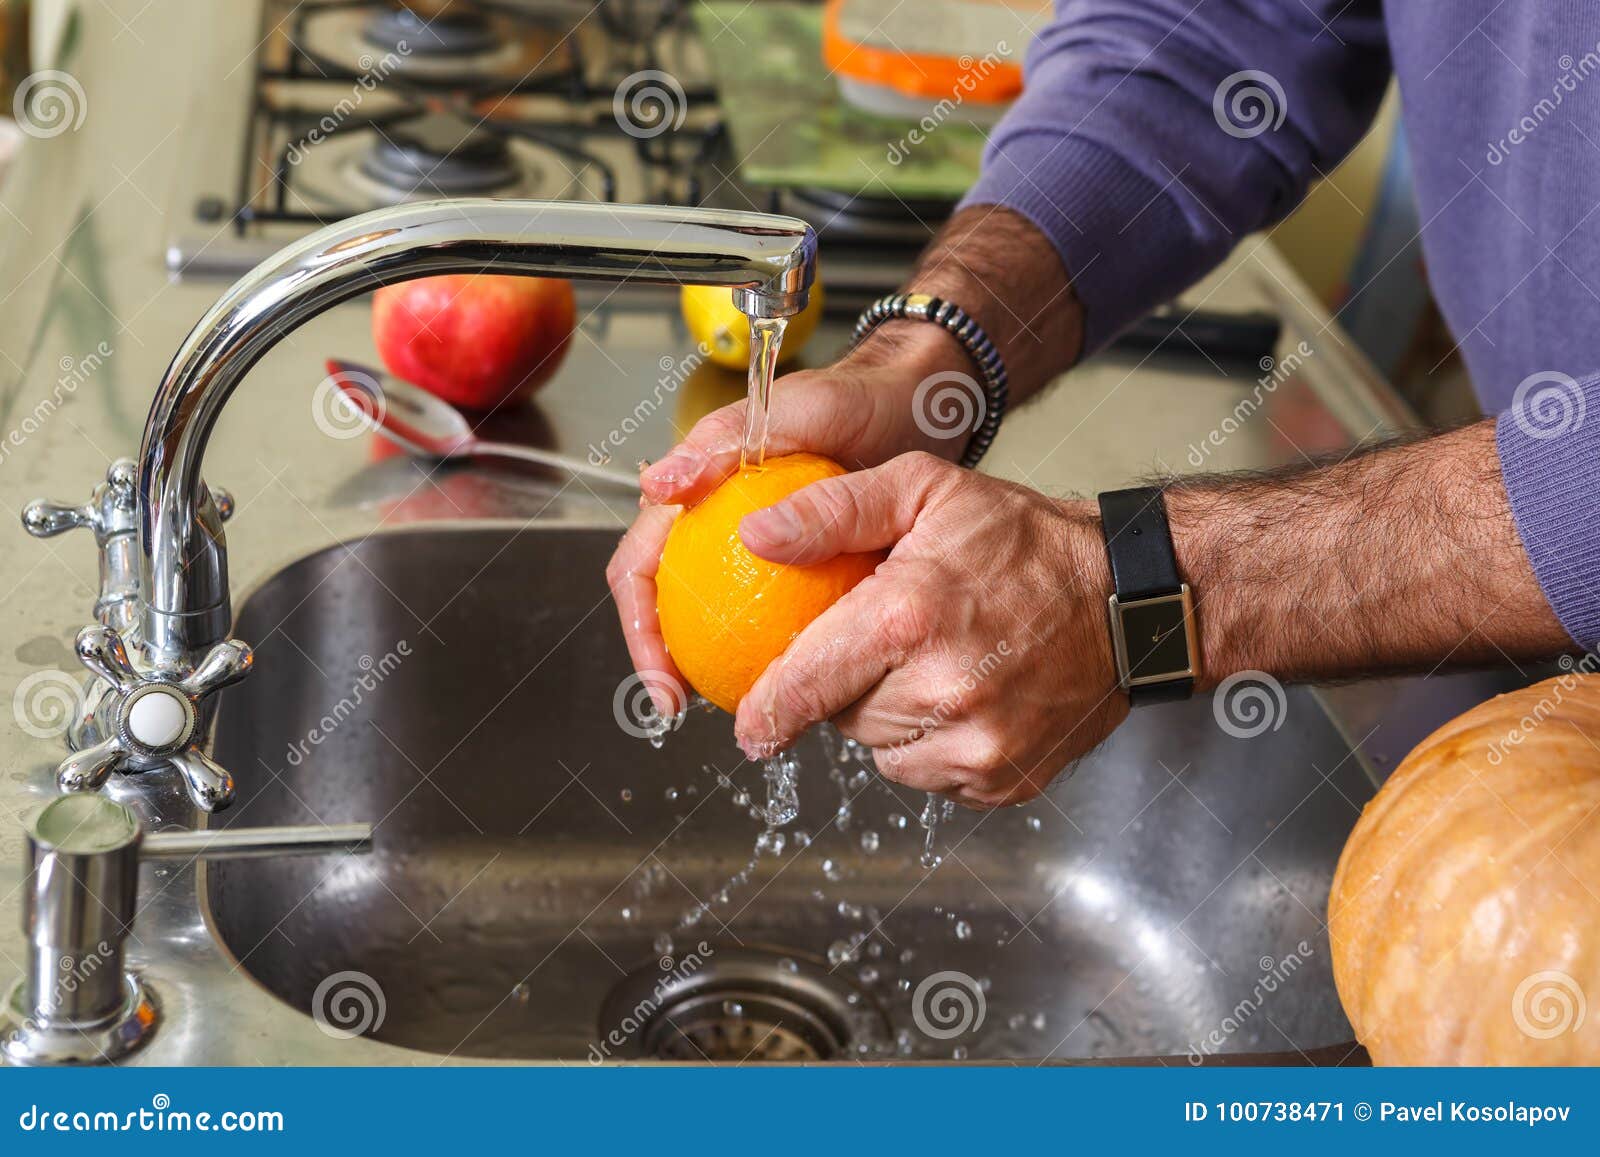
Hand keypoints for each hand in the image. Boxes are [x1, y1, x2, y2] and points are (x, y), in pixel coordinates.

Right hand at [607, 326, 970, 714]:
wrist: (917, 408)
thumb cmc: (856, 401)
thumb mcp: (795, 412)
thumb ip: (727, 441)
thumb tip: (659, 485)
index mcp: (696, 490)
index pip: (641, 564)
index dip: (639, 624)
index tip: (662, 675)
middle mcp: (714, 524)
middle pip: (665, 604)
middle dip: (662, 664)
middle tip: (678, 707)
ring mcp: (753, 551)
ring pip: (712, 619)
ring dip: (709, 667)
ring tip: (732, 709)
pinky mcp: (797, 570)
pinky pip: (771, 620)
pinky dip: (772, 654)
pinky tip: (789, 686)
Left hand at [733, 452, 1128, 808]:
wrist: (1129, 598)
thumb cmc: (1023, 539)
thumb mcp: (924, 491)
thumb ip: (832, 511)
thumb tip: (756, 537)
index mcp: (910, 618)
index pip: (804, 683)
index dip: (765, 709)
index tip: (747, 724)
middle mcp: (943, 691)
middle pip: (842, 715)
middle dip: (848, 682)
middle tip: (890, 638)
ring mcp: (978, 746)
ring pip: (883, 750)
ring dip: (890, 714)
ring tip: (935, 661)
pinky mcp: (1001, 781)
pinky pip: (930, 773)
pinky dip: (933, 741)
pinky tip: (966, 693)